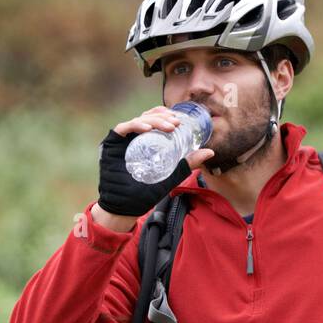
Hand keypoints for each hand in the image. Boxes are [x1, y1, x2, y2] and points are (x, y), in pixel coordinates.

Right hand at [96, 106, 215, 217]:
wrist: (126, 207)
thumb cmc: (147, 192)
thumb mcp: (172, 175)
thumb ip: (188, 163)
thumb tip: (210, 151)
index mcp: (147, 141)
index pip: (156, 120)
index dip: (167, 116)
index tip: (181, 120)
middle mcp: (135, 137)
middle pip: (148, 117)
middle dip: (164, 117)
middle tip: (177, 123)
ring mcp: (123, 139)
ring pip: (138, 119)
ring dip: (154, 120)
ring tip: (168, 126)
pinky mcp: (111, 143)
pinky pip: (123, 128)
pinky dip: (136, 125)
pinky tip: (148, 129)